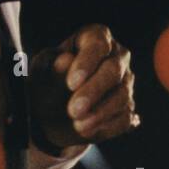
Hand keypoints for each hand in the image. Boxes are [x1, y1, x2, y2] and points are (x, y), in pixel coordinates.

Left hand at [30, 23, 137, 151]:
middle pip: (113, 70)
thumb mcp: (41, 75)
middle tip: (73, 110)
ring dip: (100, 113)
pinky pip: (124, 117)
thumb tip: (66, 60)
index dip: (86, 63)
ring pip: (122, 95)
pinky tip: (87, 131)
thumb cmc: (45, 83)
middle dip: (93, 92)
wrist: (50, 111)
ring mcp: (125, 81)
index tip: (71, 83)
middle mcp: (116, 55)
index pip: (97, 44)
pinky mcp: (127, 106)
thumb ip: (53, 69)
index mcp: (94, 37)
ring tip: (77, 125)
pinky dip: (107, 126)